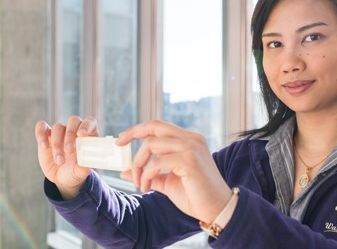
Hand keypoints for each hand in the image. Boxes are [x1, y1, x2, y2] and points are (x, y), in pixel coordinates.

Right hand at [35, 116, 96, 199]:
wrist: (61, 177)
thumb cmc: (74, 171)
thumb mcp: (79, 173)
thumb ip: (83, 170)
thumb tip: (85, 168)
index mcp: (87, 136)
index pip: (90, 122)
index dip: (86, 125)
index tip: (81, 134)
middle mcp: (74, 131)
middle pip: (73, 121)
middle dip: (70, 134)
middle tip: (69, 150)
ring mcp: (60, 132)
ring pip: (58, 127)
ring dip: (57, 144)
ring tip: (59, 161)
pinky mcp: (46, 136)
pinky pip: (41, 126)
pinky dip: (41, 134)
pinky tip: (44, 147)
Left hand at [116, 120, 231, 222]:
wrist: (217, 209)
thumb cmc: (195, 196)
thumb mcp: (168, 182)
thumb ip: (149, 173)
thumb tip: (125, 171)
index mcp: (188, 140)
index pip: (159, 126)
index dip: (138, 129)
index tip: (121, 139)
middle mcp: (191, 139)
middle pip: (154, 126)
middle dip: (132, 133)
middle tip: (118, 145)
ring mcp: (191, 148)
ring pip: (151, 144)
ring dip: (138, 164)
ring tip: (139, 182)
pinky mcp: (189, 160)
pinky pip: (156, 162)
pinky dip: (146, 174)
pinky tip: (146, 187)